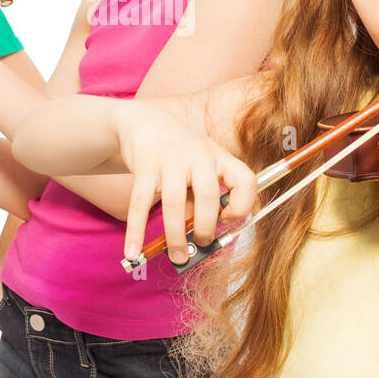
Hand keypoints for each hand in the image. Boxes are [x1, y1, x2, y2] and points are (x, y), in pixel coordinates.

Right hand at [117, 101, 257, 265]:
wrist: (143, 121)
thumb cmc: (178, 153)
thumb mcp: (199, 166)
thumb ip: (202, 197)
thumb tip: (200, 239)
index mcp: (218, 156)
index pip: (245, 179)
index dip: (242, 205)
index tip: (228, 219)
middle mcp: (197, 154)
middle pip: (208, 195)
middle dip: (206, 228)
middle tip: (202, 244)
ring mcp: (169, 159)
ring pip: (174, 203)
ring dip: (176, 237)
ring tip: (177, 256)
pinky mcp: (143, 166)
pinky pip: (140, 204)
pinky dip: (137, 231)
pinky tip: (134, 251)